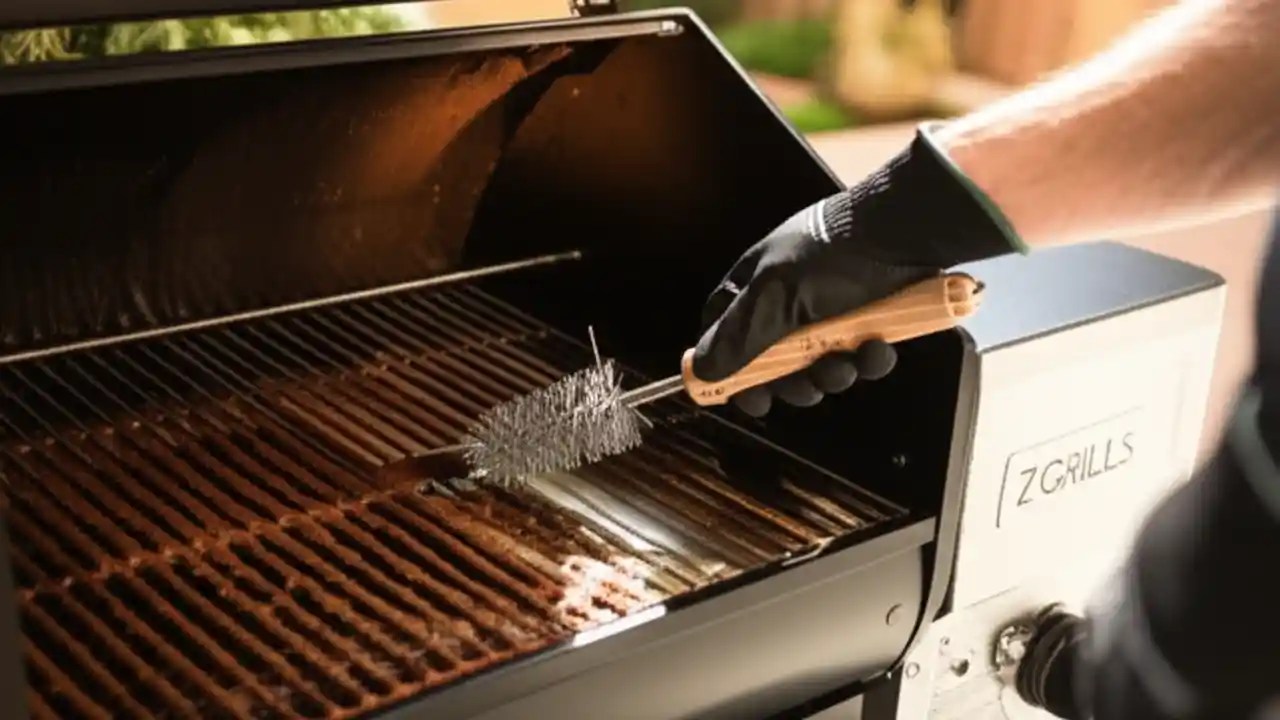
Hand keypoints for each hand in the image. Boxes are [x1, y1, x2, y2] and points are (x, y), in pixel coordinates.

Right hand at [689, 196, 936, 416]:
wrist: (907, 229)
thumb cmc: (832, 254)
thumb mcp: (776, 295)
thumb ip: (738, 337)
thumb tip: (701, 371)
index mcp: (756, 286)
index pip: (727, 333)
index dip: (732, 369)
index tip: (747, 397)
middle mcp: (789, 300)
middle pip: (776, 362)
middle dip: (792, 382)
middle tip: (806, 388)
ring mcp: (831, 311)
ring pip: (820, 364)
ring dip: (833, 374)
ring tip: (849, 363)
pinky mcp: (869, 320)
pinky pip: (860, 355)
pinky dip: (869, 359)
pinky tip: (879, 350)